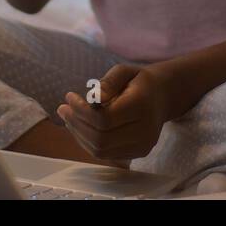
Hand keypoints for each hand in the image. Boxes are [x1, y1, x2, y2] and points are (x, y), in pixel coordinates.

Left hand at [57, 62, 172, 162]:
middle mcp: (145, 130)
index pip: (104, 119)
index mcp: (142, 106)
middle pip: (101, 138)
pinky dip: (88, 142)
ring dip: (79, 135)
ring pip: (101, 150)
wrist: (163, 96)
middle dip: (76, 125)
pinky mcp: (138, 153)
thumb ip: (107, 83)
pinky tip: (80, 127)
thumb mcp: (124, 71)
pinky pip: (106, 154)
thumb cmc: (139, 81)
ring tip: (68, 118)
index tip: (69, 97)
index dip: (81, 111)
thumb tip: (92, 99)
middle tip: (63, 109)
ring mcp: (142, 145)